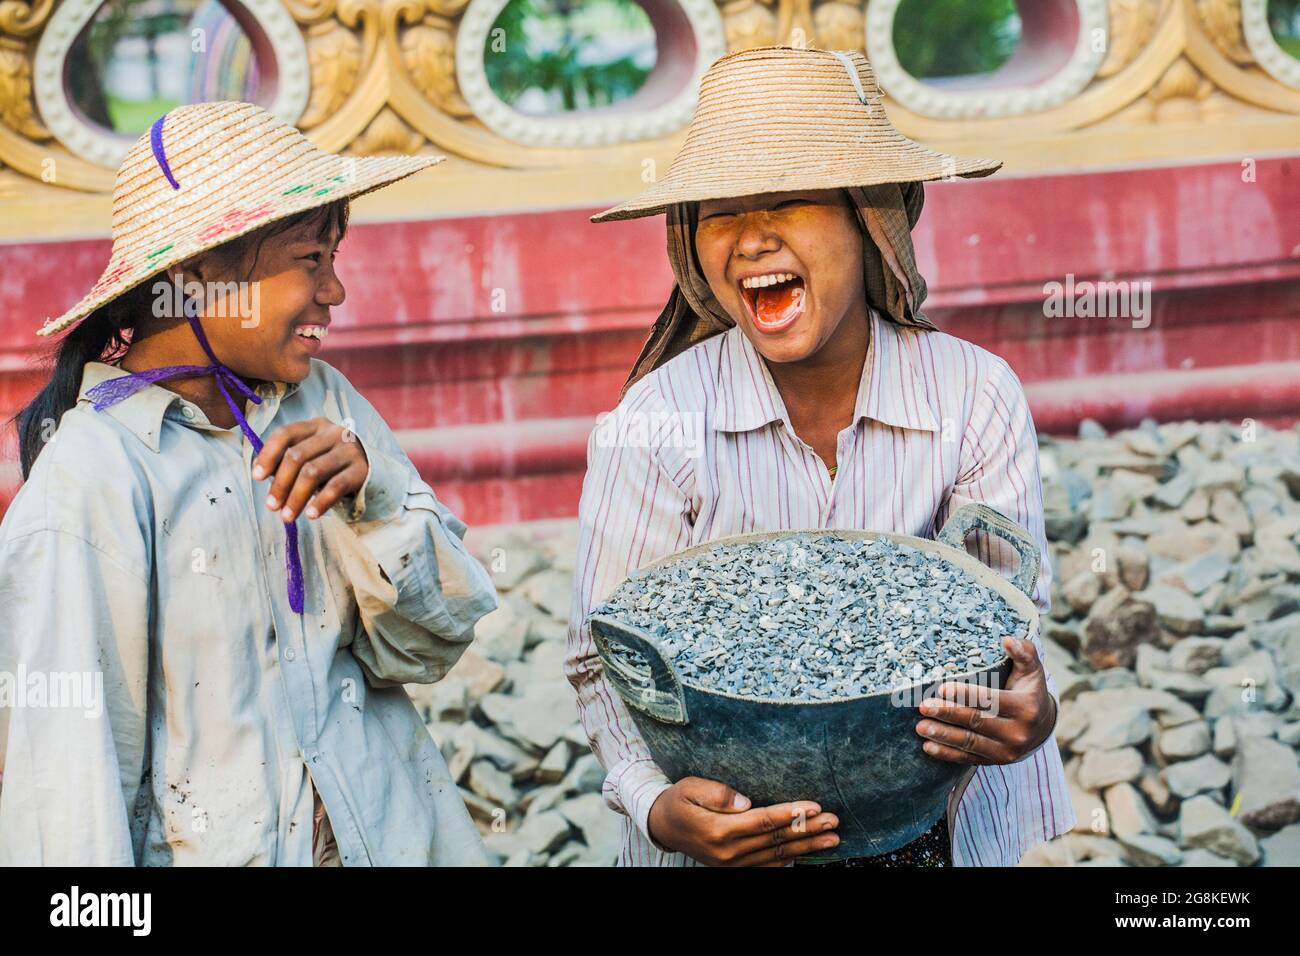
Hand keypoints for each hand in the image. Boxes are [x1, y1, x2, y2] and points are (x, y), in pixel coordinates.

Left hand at [251, 417, 368, 521]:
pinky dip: (321, 502)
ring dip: (296, 497)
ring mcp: (349, 450)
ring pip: (313, 472)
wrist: (370, 468)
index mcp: (315, 425)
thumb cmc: (330, 463)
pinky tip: (311, 515)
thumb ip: (286, 460)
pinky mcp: (362, 470)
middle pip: (297, 456)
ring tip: (287, 516)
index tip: (257, 477)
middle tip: (271, 506)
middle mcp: (333, 433)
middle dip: (280, 484)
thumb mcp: (309, 455)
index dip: (268, 455)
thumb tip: (260, 474)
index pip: (285, 434)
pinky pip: (336, 487)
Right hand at [646, 776, 838, 866]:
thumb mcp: (690, 787)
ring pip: (776, 855)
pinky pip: (765, 867)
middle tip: (833, 821)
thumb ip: (718, 793)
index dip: (790, 814)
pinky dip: (787, 862)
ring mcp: (731, 863)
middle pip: (775, 839)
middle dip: (807, 830)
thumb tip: (745, 801)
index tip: (814, 807)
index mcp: (718, 829)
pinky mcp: (732, 867)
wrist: (662, 825)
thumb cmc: (678, 800)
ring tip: (831, 839)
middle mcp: (727, 851)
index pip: (763, 821)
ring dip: (806, 847)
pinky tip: (805, 855)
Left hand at [914, 636, 1057, 764]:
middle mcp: (1018, 732)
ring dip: (943, 736)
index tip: (942, 689)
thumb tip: (1006, 639)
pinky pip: (969, 758)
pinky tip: (928, 746)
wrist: (1042, 726)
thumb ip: (1023, 652)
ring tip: (921, 727)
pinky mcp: (997, 761)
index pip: (991, 700)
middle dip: (948, 714)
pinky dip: (948, 754)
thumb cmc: (1030, 690)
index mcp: (1025, 707)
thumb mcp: (1032, 669)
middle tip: (924, 706)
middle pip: (977, 722)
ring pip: (970, 743)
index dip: (966, 695)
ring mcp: (1008, 751)